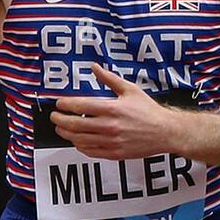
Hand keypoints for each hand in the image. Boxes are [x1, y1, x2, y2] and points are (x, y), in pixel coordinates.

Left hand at [49, 63, 181, 159]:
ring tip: (61, 129)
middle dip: (60, 120)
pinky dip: (80, 146)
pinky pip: (91, 151)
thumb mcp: (130, 89)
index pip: (81, 106)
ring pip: (80, 140)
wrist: (165, 132)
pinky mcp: (115, 153)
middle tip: (54, 117)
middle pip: (75, 125)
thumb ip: (109, 79)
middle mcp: (109, 126)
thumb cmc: (148, 110)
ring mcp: (111, 141)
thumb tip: (94, 67)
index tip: (58, 103)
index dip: (66, 105)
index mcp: (112, 108)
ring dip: (67, 134)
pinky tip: (77, 141)